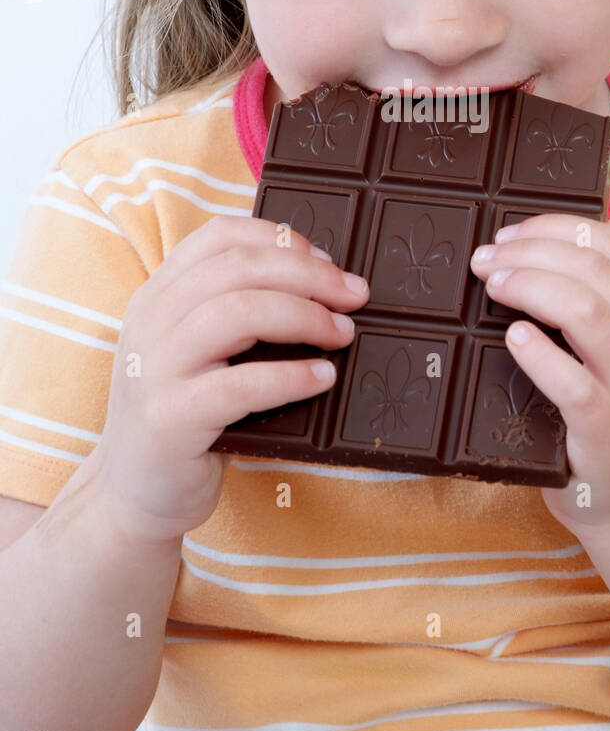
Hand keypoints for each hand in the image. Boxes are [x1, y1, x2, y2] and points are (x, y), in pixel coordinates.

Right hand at [92, 214, 368, 544]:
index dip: (280, 239)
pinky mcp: (170, 419)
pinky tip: (322, 377)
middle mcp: (150, 321)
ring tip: (342, 333)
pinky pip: (241, 384)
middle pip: (238, 267)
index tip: (326, 259)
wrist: (134, 494)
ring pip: (236, 312)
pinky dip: (291, 376)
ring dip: (304, 316)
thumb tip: (322, 281)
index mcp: (158, 295)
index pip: (220, 236)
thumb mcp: (196, 351)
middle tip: (355, 295)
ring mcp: (156, 369)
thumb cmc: (184, 416)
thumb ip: (234, 311)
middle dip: (309, 275)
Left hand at [470, 215, 609, 533]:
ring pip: (591, 314)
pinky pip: (575, 386)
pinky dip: (539, 355)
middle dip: (532, 252)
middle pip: (597, 272)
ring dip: (532, 287)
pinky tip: (512, 337)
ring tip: (493, 285)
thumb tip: (528, 245)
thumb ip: (604, 301)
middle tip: (487, 259)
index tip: (511, 232)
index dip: (555, 228)